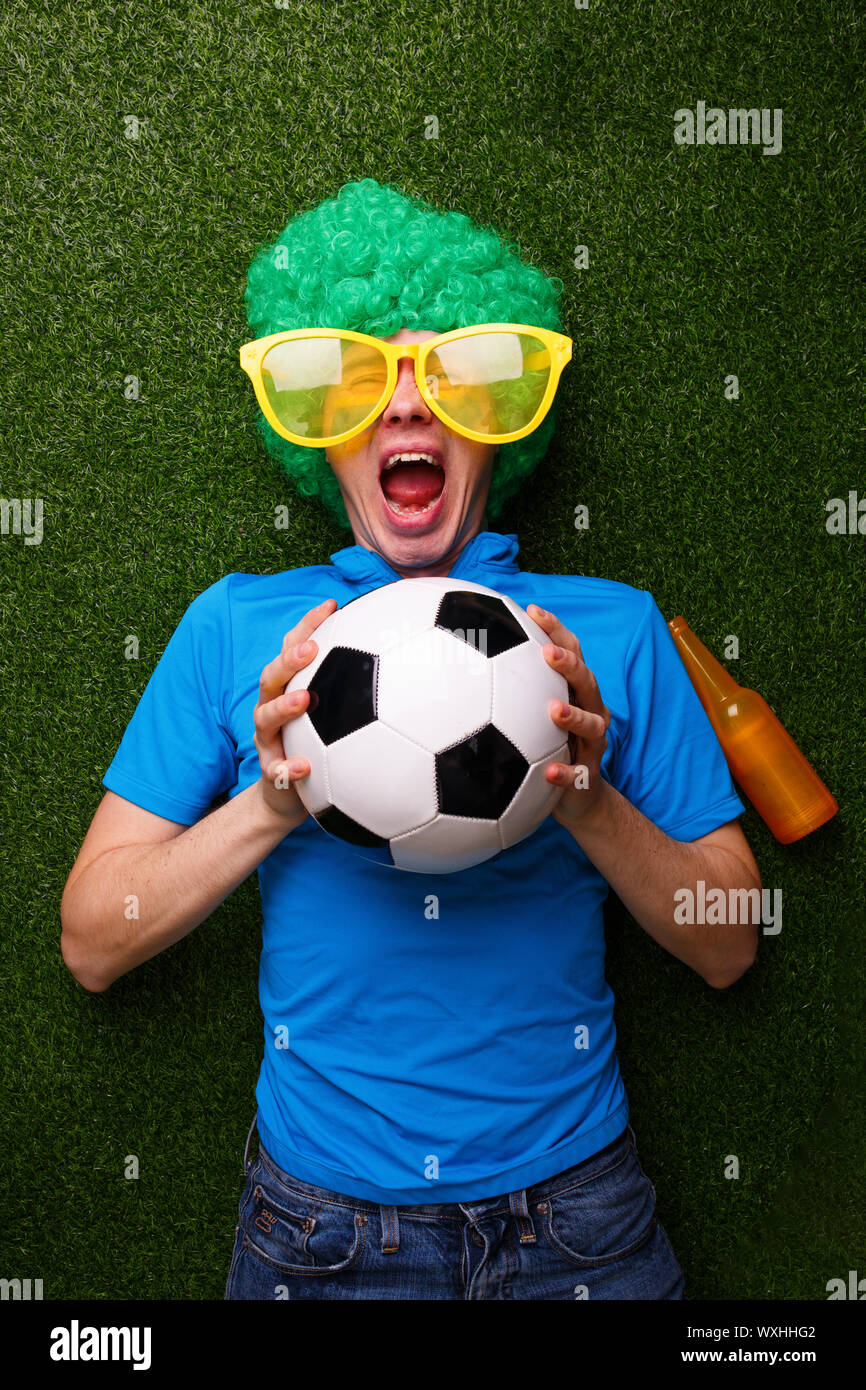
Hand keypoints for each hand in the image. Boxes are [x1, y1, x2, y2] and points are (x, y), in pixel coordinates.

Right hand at [253, 597, 338, 824]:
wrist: (286, 796)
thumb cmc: (318, 748)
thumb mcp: (334, 716)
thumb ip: (356, 687)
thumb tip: (403, 658)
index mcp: (288, 689)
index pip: (293, 649)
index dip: (308, 625)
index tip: (332, 604)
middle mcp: (272, 708)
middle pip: (272, 676)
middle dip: (289, 659)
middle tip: (312, 648)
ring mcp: (268, 739)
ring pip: (265, 717)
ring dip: (283, 707)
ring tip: (304, 699)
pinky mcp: (270, 771)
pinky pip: (275, 771)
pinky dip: (287, 768)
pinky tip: (304, 767)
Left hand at [527, 604, 611, 828]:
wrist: (578, 796)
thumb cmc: (547, 744)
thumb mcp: (531, 712)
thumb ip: (511, 683)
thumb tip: (465, 649)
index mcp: (576, 691)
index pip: (572, 652)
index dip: (556, 630)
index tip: (532, 610)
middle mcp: (590, 711)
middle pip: (587, 681)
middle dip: (569, 665)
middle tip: (547, 654)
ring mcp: (592, 743)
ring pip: (592, 725)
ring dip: (574, 716)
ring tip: (554, 710)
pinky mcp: (587, 776)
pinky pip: (579, 774)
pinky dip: (566, 773)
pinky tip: (549, 772)